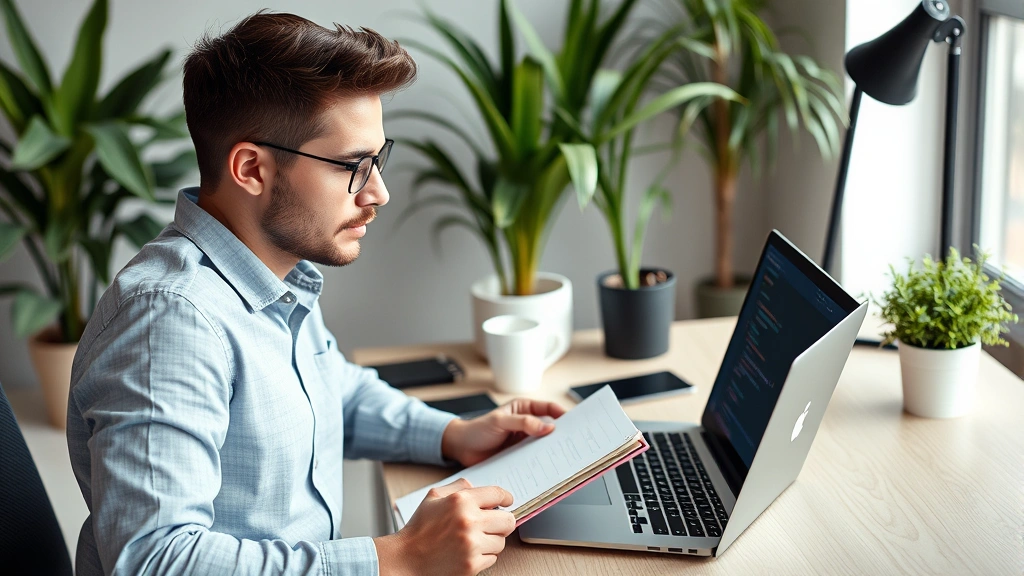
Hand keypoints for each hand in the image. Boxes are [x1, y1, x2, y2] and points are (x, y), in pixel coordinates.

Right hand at [374, 478, 514, 575]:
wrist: (406, 559)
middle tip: (494, 525)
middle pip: (508, 520)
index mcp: (460, 501)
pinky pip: (492, 558)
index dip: (506, 498)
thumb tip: (479, 487)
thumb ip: (458, 487)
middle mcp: (468, 521)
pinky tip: (468, 552)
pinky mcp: (472, 565)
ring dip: (491, 541)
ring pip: (501, 541)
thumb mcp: (434, 497)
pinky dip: (483, 556)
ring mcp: (471, 544)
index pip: (497, 494)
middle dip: (502, 522)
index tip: (507, 502)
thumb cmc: (419, 529)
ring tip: (473, 540)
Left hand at [441, 398, 566, 466]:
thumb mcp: (500, 421)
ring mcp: (524, 441)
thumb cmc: (477, 429)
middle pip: (550, 428)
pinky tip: (547, 468)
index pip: (549, 409)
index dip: (563, 415)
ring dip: (552, 450)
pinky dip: (541, 462)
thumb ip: (523, 422)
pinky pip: (534, 458)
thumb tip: (548, 426)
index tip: (574, 423)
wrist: (461, 448)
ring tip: (563, 458)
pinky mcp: (520, 456)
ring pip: (544, 445)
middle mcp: (527, 424)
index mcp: (524, 409)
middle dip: (561, 435)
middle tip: (573, 443)